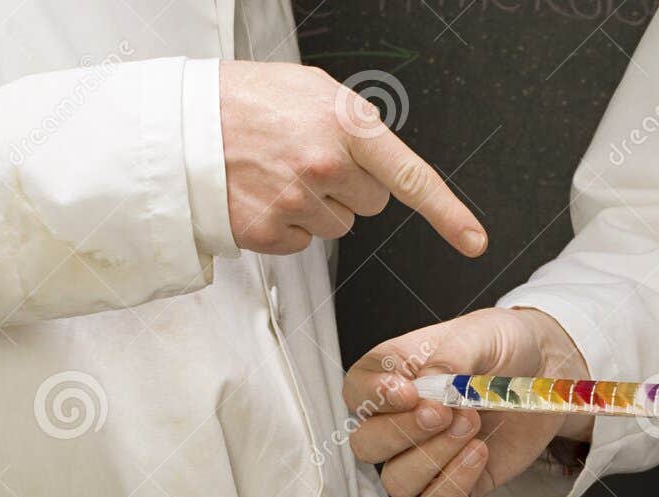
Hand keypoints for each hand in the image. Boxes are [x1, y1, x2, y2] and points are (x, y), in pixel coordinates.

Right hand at [218, 62, 486, 256]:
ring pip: (338, 226)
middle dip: (348, 187)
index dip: (447, 213)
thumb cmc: (248, 102)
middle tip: (307, 160)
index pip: (411, 177)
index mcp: (345, 124)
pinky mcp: (271, 231)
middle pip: (371, 204)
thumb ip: (354, 127)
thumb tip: (382, 163)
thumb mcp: (312, 92)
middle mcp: (326, 165)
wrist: (183, 126)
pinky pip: (304, 242)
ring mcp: (298, 201)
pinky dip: (288, 225)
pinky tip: (264, 194)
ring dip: (317, 206)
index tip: (475, 241)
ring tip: (279, 174)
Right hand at [345, 307, 588, 496]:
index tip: (409, 391)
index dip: (374, 397)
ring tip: (472, 424)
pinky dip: (455, 485)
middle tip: (445, 411)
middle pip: (366, 445)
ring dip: (432, 457)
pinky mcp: (456, 482)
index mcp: (393, 376)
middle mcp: (400, 421)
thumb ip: (450, 356)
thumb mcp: (479, 335)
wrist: (547, 372)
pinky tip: (479, 453)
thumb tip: (430, 384)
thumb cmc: (503, 348)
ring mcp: (425, 456)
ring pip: (397, 481)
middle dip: (402, 432)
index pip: (357, 393)